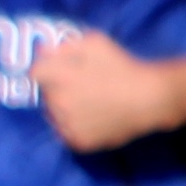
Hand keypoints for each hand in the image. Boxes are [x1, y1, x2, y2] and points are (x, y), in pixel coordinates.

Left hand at [34, 32, 178, 151]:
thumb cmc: (122, 66)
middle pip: (46, 95)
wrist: (149, 98)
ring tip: (91, 101)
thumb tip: (41, 50)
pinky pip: (68, 132)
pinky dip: (75, 125)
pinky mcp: (79, 142)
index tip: (64, 69)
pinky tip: (94, 116)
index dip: (49, 69)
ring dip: (64, 108)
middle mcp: (57, 103)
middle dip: (58, 88)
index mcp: (57, 78)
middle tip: (83, 85)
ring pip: (55, 115)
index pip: (36, 73)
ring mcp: (67, 125)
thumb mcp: (95, 43)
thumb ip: (64, 46)